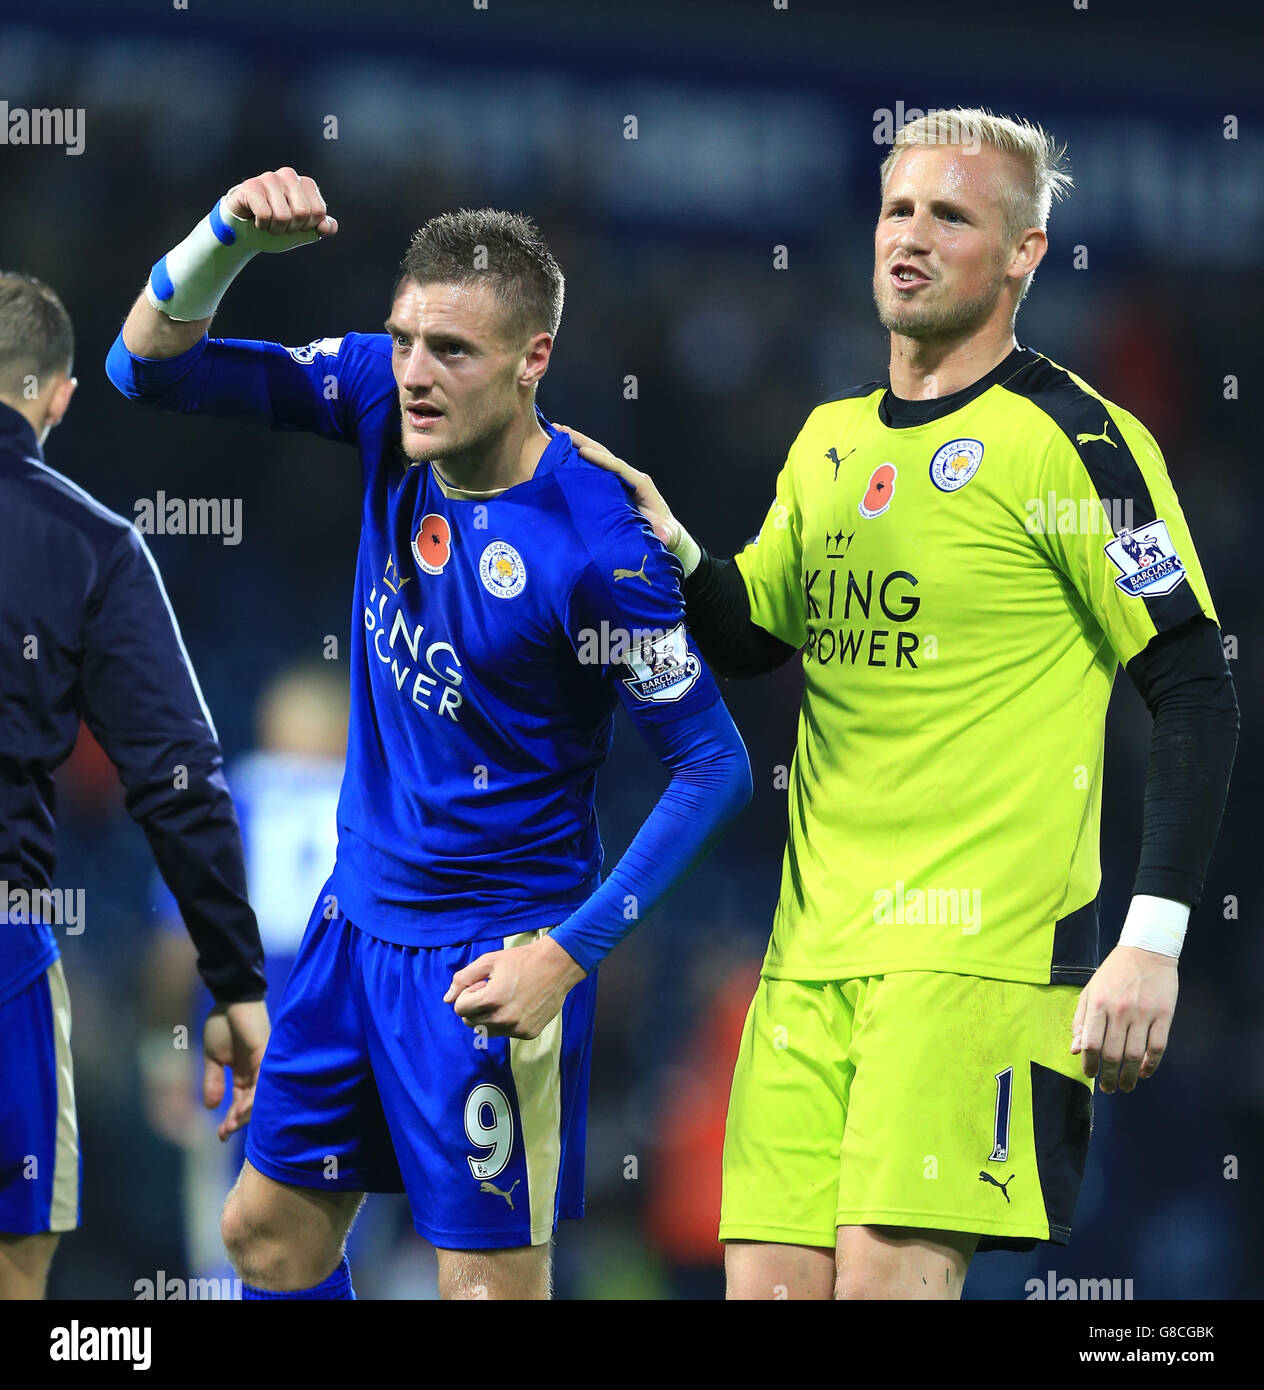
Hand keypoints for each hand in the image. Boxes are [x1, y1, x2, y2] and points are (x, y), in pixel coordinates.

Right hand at [202, 999, 269, 1140]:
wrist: (229, 999)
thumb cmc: (222, 1024)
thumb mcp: (213, 1058)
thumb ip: (213, 1081)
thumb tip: (210, 1107)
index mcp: (243, 1073)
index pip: (240, 1102)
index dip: (232, 1119)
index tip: (220, 1135)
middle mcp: (256, 1071)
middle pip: (252, 1103)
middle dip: (238, 1121)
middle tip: (225, 1133)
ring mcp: (263, 1064)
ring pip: (260, 1096)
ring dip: (245, 1113)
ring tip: (231, 1126)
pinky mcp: (266, 1055)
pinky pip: (262, 1081)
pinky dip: (253, 1097)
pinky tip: (241, 1109)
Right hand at [223, 167, 337, 240]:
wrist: (246, 231)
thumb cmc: (277, 226)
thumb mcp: (303, 230)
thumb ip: (321, 227)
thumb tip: (328, 227)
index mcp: (305, 184)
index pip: (319, 212)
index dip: (308, 227)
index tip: (297, 225)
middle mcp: (288, 175)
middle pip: (302, 213)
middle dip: (291, 228)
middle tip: (281, 225)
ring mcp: (269, 178)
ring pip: (283, 216)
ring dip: (275, 229)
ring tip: (268, 222)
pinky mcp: (251, 186)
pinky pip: (265, 215)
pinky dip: (262, 225)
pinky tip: (256, 220)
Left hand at [444, 936, 586, 1039]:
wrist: (557, 966)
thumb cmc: (521, 960)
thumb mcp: (489, 961)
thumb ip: (463, 978)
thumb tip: (447, 999)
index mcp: (492, 999)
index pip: (460, 1008)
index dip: (467, 994)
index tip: (481, 984)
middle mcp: (504, 1018)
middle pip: (470, 1022)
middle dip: (475, 1006)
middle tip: (492, 990)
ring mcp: (517, 1028)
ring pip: (486, 1030)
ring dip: (489, 1016)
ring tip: (505, 998)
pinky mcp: (528, 1033)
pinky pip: (505, 1033)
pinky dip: (506, 1021)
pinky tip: (519, 1004)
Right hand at [553, 424, 679, 549]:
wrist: (663, 532)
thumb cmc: (664, 532)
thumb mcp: (665, 533)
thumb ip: (663, 533)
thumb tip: (662, 535)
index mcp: (640, 483)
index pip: (617, 466)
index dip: (600, 459)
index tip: (582, 451)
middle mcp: (630, 476)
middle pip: (604, 454)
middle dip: (583, 441)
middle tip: (560, 429)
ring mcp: (621, 479)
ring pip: (598, 457)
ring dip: (578, 444)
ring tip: (556, 432)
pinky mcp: (613, 484)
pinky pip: (595, 469)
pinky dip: (579, 459)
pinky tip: (562, 452)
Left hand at [1071, 944, 1176, 1092]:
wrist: (1146, 951)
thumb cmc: (1113, 972)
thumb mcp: (1090, 991)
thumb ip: (1081, 1020)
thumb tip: (1075, 1050)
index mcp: (1099, 1003)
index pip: (1091, 1043)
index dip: (1089, 1064)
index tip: (1090, 1075)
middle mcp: (1120, 1010)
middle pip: (1113, 1054)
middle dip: (1108, 1076)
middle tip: (1108, 1089)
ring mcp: (1144, 1013)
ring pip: (1135, 1055)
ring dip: (1129, 1076)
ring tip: (1125, 1086)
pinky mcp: (1164, 1015)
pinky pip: (1158, 1047)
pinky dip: (1151, 1065)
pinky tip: (1143, 1073)